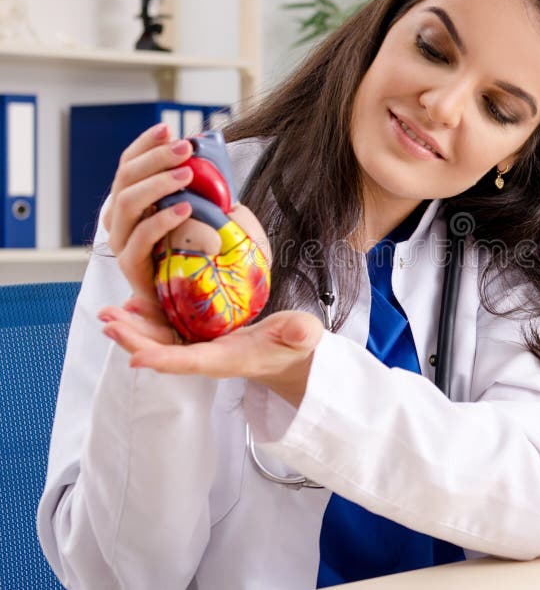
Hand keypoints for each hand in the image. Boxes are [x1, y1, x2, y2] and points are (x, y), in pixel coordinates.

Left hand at [98, 296, 323, 407]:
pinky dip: (148, 319)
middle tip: (108, 323)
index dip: (164, 361)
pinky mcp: (201, 336)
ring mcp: (203, 346)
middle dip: (135, 341)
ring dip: (133, 330)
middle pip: (165, 353)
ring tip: (108, 314)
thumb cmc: (296, 346)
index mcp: (230, 359)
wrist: (290, 356)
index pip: (193, 362)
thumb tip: (300, 332)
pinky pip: (169, 330)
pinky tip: (134, 304)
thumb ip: (301, 334)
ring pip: (161, 342)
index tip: (136, 359)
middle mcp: (209, 357)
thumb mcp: (304, 336)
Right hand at [102, 122, 194, 301]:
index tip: (167, 128)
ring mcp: (122, 241)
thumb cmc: (199, 250)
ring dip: (157, 182)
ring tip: (187, 174)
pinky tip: (186, 208)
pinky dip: (163, 218)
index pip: (129, 164)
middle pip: (126, 178)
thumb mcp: (203, 211)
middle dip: (155, 157)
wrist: (195, 296)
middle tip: (185, 148)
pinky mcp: (131, 265)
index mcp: (132, 199)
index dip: (145, 144)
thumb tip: (207, 154)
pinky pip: (142, 237)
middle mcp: (120, 218)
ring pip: (127, 202)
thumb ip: (199, 186)